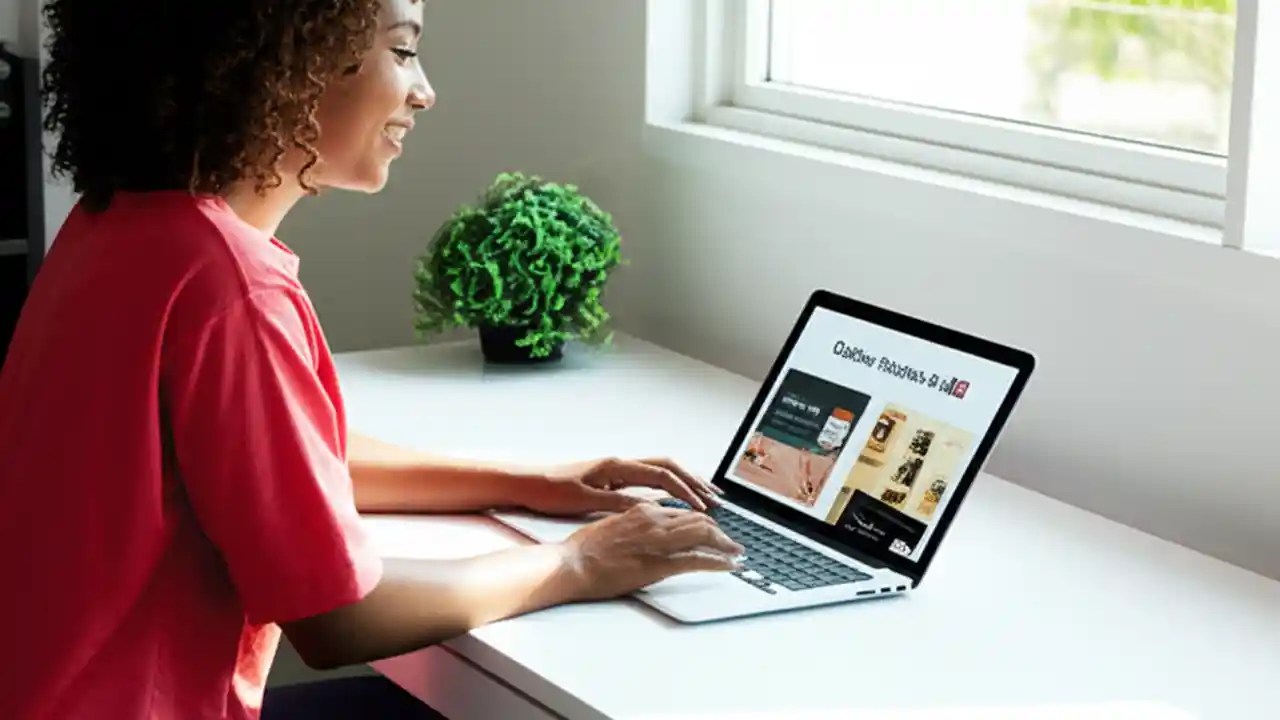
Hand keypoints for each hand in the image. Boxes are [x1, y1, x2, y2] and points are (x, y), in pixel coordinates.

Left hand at [526, 457, 723, 516]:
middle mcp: (620, 463)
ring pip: (661, 470)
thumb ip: (618, 503)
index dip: (686, 492)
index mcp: (617, 467)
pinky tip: (675, 498)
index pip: (662, 476)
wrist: (526, 481)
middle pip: (668, 466)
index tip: (703, 508)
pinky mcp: (612, 477)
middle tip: (717, 499)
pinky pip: (649, 478)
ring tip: (705, 497)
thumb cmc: (550, 490)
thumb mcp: (585, 501)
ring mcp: (617, 469)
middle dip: (695, 482)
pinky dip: (668, 486)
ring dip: (685, 482)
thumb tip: (649, 507)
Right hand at [561, 504, 743, 600]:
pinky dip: (719, 561)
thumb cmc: (584, 549)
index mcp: (643, 511)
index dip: (702, 519)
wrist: (570, 564)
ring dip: (725, 544)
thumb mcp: (612, 524)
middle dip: (719, 531)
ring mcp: (658, 541)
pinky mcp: (658, 563)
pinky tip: (729, 565)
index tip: (711, 527)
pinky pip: (698, 559)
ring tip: (737, 552)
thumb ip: (634, 522)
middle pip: (699, 520)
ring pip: (704, 534)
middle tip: (731, 541)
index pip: (683, 511)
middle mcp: (654, 520)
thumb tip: (647, 525)